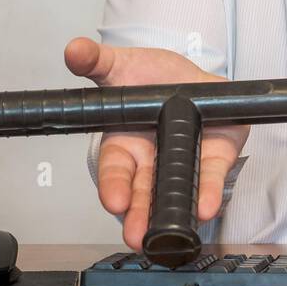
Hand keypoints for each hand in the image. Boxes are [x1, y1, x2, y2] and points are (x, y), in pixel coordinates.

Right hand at [64, 37, 248, 250]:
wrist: (192, 75)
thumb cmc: (151, 78)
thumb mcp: (121, 65)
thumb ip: (96, 61)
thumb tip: (73, 50)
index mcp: (124, 144)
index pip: (115, 170)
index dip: (113, 187)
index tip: (112, 201)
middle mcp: (151, 161)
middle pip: (142, 193)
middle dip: (138, 215)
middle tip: (136, 236)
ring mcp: (182, 163)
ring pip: (174, 193)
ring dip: (173, 214)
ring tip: (173, 233)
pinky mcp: (213, 159)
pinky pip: (209, 178)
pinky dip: (208, 193)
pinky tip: (207, 207)